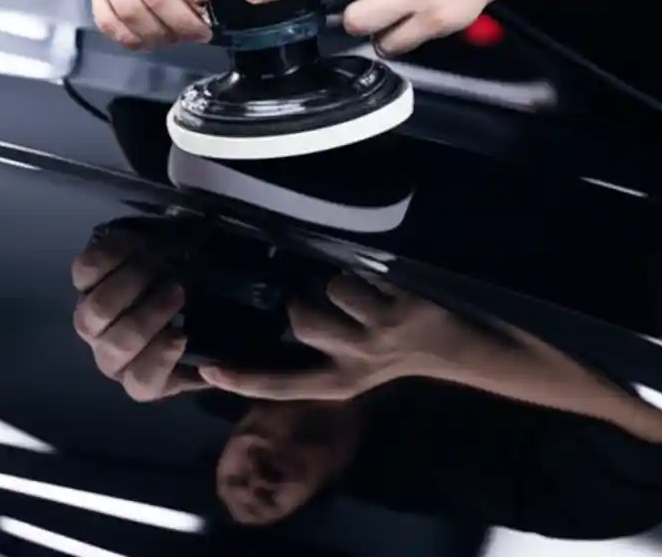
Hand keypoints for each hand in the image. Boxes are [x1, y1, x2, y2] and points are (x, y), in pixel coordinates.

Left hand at [71, 229, 206, 401]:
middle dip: (151, 315)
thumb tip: (214, 368)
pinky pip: (85, 271)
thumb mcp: (195, 351)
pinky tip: (136, 246)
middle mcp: (107, 353)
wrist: (153, 285)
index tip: (182, 335)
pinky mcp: (80, 284)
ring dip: (130, 284)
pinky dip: (111, 256)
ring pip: (96, 310)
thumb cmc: (179, 324)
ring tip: (158, 266)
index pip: (142, 382)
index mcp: (137, 376)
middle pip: (119, 344)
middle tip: (177, 290)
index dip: (160, 360)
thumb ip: (202, 362)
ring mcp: (89, 319)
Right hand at [199, 274, 470, 399]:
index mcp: (337, 382)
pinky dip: (365, 275)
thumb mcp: (349, 367)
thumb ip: (313, 353)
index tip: (208, 371)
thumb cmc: (390, 351)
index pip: (281, 385)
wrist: (453, 350)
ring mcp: (379, 335)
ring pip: (332, 290)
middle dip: (306, 301)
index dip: (242, 378)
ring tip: (361, 295)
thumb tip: (272, 321)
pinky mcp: (401, 309)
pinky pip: (360, 276)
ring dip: (341, 284)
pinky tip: (383, 288)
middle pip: (302, 320)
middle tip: (323, 302)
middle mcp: (355, 363)